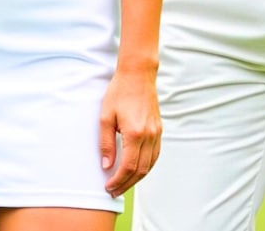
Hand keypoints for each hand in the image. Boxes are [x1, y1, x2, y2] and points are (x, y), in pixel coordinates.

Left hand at [99, 68, 161, 197]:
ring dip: (137, 178)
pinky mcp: (158, 128)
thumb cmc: (119, 91)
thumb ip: (106, 143)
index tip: (108, 187)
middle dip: (126, 184)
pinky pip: (155, 154)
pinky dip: (147, 166)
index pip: (128, 167)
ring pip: (150, 165)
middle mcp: (149, 135)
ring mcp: (156, 132)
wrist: (138, 73)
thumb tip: (106, 166)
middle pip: (140, 170)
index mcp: (135, 133)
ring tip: (124, 184)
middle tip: (114, 191)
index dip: (118, 181)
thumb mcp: (106, 116)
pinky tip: (137, 169)